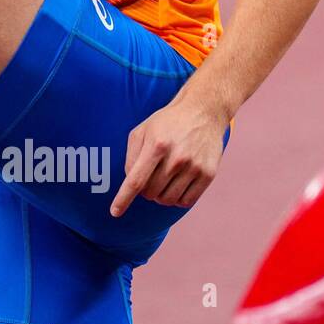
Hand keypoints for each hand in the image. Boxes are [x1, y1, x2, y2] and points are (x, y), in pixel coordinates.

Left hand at [109, 97, 228, 217]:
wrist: (203, 111)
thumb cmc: (167, 122)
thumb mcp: (142, 131)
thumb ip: (131, 156)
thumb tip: (129, 181)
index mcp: (156, 145)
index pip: (136, 180)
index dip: (123, 199)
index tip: (114, 212)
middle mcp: (176, 158)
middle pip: (151, 192)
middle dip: (144, 190)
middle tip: (149, 177)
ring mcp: (194, 167)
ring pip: (168, 200)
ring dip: (160, 196)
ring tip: (163, 180)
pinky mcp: (208, 174)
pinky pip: (186, 201)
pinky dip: (177, 199)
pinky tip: (176, 185)